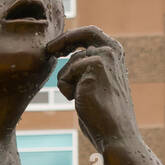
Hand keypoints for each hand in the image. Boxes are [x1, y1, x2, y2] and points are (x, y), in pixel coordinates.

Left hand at [45, 26, 138, 150]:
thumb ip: (88, 69)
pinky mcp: (93, 66)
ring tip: (80, 98)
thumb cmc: (104, 115)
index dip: (71, 36)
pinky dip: (66, 89)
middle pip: (80, 35)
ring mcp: (103, 56)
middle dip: (61, 41)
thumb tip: (68, 60)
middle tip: (48, 50)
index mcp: (116, 55)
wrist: (115, 132)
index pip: (91, 33)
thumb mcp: (98, 84)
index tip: (56, 46)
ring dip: (67, 82)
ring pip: (70, 62)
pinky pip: (64, 74)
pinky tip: (79, 100)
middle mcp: (112, 51)